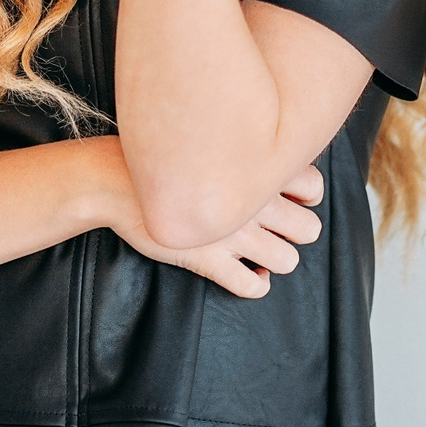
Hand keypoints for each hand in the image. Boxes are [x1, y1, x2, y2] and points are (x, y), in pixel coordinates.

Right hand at [108, 161, 324, 298]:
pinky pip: (252, 286)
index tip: (287, 198)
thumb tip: (268, 161)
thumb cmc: (158, 157)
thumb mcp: (206, 140)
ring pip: (287, 260)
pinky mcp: (209, 259)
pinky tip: (245, 272)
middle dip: (295, 232)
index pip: (314, 186)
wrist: (111, 179)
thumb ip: (241, 150)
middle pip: (309, 229)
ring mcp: (231, 232)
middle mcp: (250, 201)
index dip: (306, 196)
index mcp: (252, 167)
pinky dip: (256, 285)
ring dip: (276, 259)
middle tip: (274, 228)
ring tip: (259, 252)